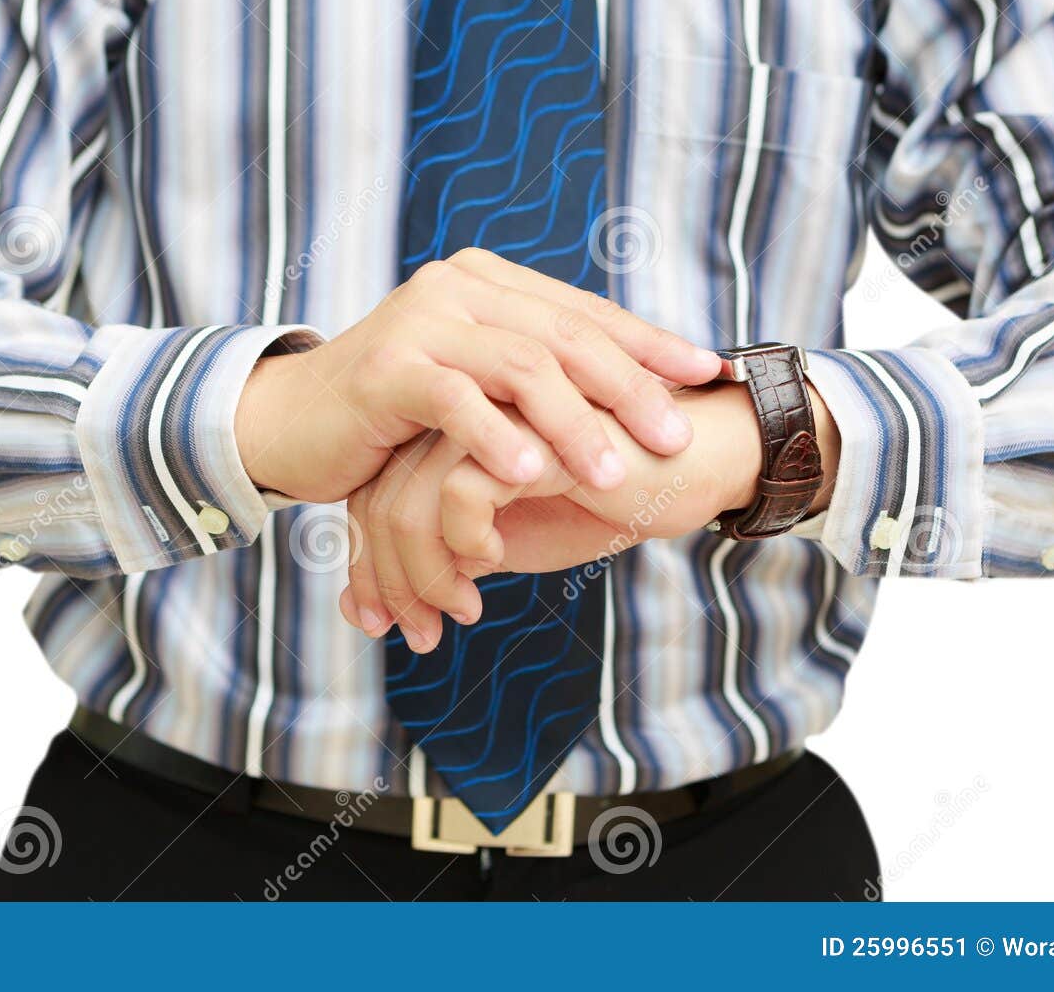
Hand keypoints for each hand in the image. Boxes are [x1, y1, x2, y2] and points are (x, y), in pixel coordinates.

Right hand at [233, 248, 720, 504]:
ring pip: (520, 366)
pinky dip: (498, 437)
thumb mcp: (473, 383)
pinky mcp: (386, 367)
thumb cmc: (395, 414)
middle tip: (675, 435)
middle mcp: (458, 288)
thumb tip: (627, 386)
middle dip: (629, 387)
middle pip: (564, 335)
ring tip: (614, 473)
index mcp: (489, 283)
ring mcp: (421, 321)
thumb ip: (531, 374)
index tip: (708, 373)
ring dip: (574, 423)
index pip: (584, 311)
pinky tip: (532, 474)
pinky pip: (456, 400)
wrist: (291, 421)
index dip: (650, 342)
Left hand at [340, 384, 767, 650]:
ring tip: (460, 613)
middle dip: (386, 581)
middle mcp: (456, 417)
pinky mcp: (523, 430)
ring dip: (424, 576)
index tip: (383, 623)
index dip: (370, 566)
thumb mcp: (507, 543)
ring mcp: (486, 418)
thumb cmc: (602, 501)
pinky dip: (465, 546)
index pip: (373, 496)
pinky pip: (458, 495)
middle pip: (376, 499)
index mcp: (447, 434)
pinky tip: (495, 564)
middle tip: (415, 635)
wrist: (691, 467)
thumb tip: (363, 606)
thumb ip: (441, 560)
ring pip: (406, 501)